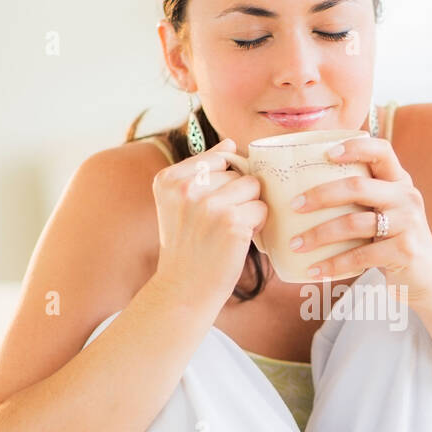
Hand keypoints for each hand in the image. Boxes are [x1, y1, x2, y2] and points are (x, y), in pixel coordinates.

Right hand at [152, 138, 267, 311]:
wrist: (184, 289)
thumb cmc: (188, 246)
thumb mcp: (179, 204)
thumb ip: (200, 172)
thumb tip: (231, 143)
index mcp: (168, 179)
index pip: (217, 158)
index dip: (224, 182)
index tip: (210, 207)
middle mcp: (186, 189)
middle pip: (237, 172)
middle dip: (238, 195)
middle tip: (219, 224)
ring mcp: (209, 205)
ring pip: (252, 187)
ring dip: (250, 207)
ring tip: (230, 229)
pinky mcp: (232, 223)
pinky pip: (262, 208)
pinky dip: (258, 224)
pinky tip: (239, 239)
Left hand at [288, 135, 431, 304]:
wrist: (429, 279)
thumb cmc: (394, 242)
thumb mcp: (386, 213)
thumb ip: (362, 200)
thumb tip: (302, 194)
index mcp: (399, 182)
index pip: (381, 151)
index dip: (354, 147)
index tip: (326, 154)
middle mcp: (406, 197)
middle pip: (357, 186)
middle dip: (320, 195)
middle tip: (293, 206)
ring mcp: (408, 224)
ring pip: (353, 223)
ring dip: (319, 235)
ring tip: (296, 244)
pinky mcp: (405, 251)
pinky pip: (360, 256)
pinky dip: (332, 265)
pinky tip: (314, 270)